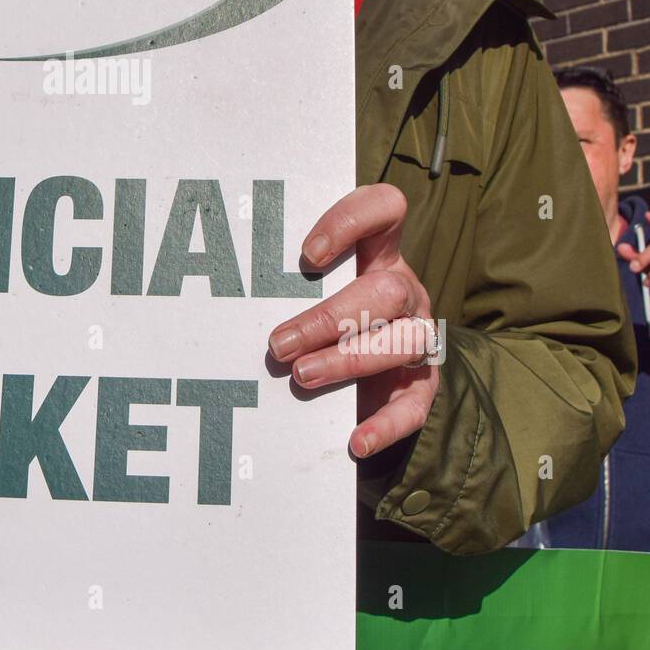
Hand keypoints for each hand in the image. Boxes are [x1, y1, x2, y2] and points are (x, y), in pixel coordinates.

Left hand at [267, 183, 439, 458]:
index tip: (306, 255)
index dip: (352, 222)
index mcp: (380, 252)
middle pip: (385, 292)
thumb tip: (226, 301)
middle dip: (329, 318)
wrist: (377, 367)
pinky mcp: (422, 385)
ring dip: (349, 361)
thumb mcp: (312, 287)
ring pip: (403, 342)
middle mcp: (405, 289)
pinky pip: (415, 405)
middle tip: (279, 342)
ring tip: (301, 376)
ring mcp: (419, 335)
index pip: (385, 210)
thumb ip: (287, 282)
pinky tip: (356, 440)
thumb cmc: (326, 311)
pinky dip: (386, 425)